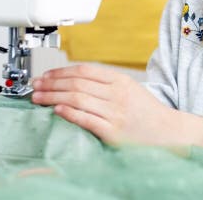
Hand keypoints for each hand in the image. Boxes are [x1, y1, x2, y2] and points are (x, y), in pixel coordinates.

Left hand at [30, 64, 202, 147]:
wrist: (168, 132)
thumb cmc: (146, 111)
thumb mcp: (128, 88)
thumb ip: (104, 83)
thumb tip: (73, 80)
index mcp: (119, 80)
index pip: (83, 71)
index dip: (60, 72)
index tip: (45, 75)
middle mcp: (116, 94)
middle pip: (76, 83)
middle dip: (51, 84)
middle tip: (35, 86)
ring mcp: (114, 112)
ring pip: (77, 99)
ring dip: (53, 97)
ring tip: (39, 98)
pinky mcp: (113, 131)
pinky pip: (86, 119)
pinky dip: (69, 113)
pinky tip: (56, 111)